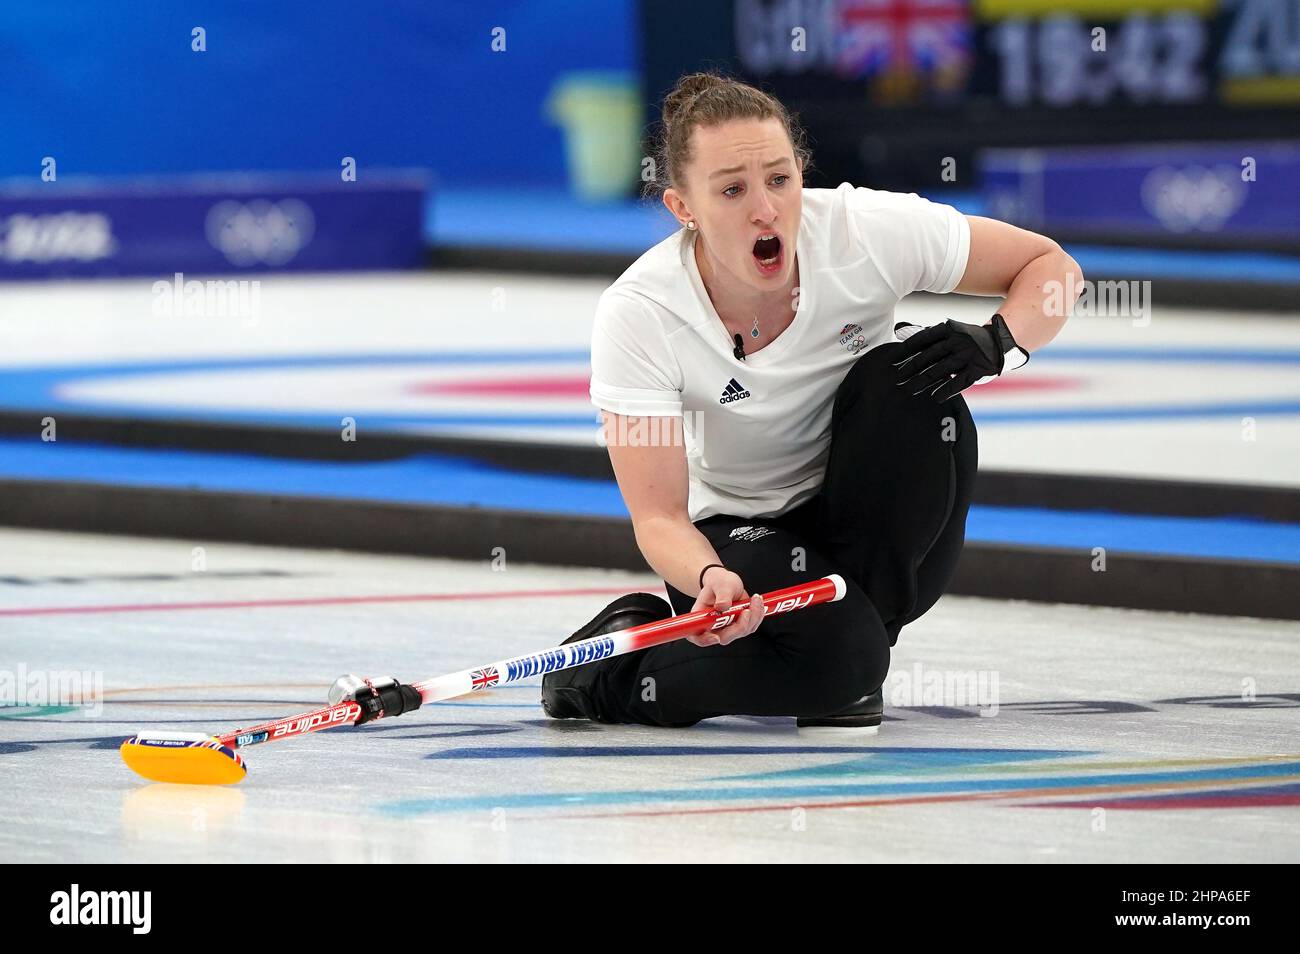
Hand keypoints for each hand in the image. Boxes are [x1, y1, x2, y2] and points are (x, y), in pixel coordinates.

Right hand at [689, 567, 763, 646]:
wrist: (726, 582)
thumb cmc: (718, 582)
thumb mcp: (720, 584)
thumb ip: (722, 595)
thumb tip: (723, 606)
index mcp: (701, 617)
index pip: (697, 636)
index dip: (705, 640)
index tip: (716, 637)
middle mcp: (713, 626)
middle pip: (724, 638)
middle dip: (739, 626)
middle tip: (746, 610)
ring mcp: (727, 628)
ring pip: (741, 632)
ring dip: (753, 617)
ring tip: (755, 598)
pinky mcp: (739, 625)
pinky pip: (751, 626)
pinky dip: (757, 615)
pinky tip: (757, 601)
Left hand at [894, 316, 1020, 401]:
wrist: (1000, 341)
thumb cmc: (965, 339)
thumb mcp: (948, 331)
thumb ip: (925, 333)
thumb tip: (898, 329)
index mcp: (948, 329)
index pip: (922, 339)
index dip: (905, 350)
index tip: (890, 360)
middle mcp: (957, 341)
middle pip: (929, 356)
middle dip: (910, 368)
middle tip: (896, 379)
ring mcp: (968, 355)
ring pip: (941, 370)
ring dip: (923, 381)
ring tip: (909, 390)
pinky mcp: (978, 369)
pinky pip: (960, 382)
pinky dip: (946, 390)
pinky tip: (934, 397)